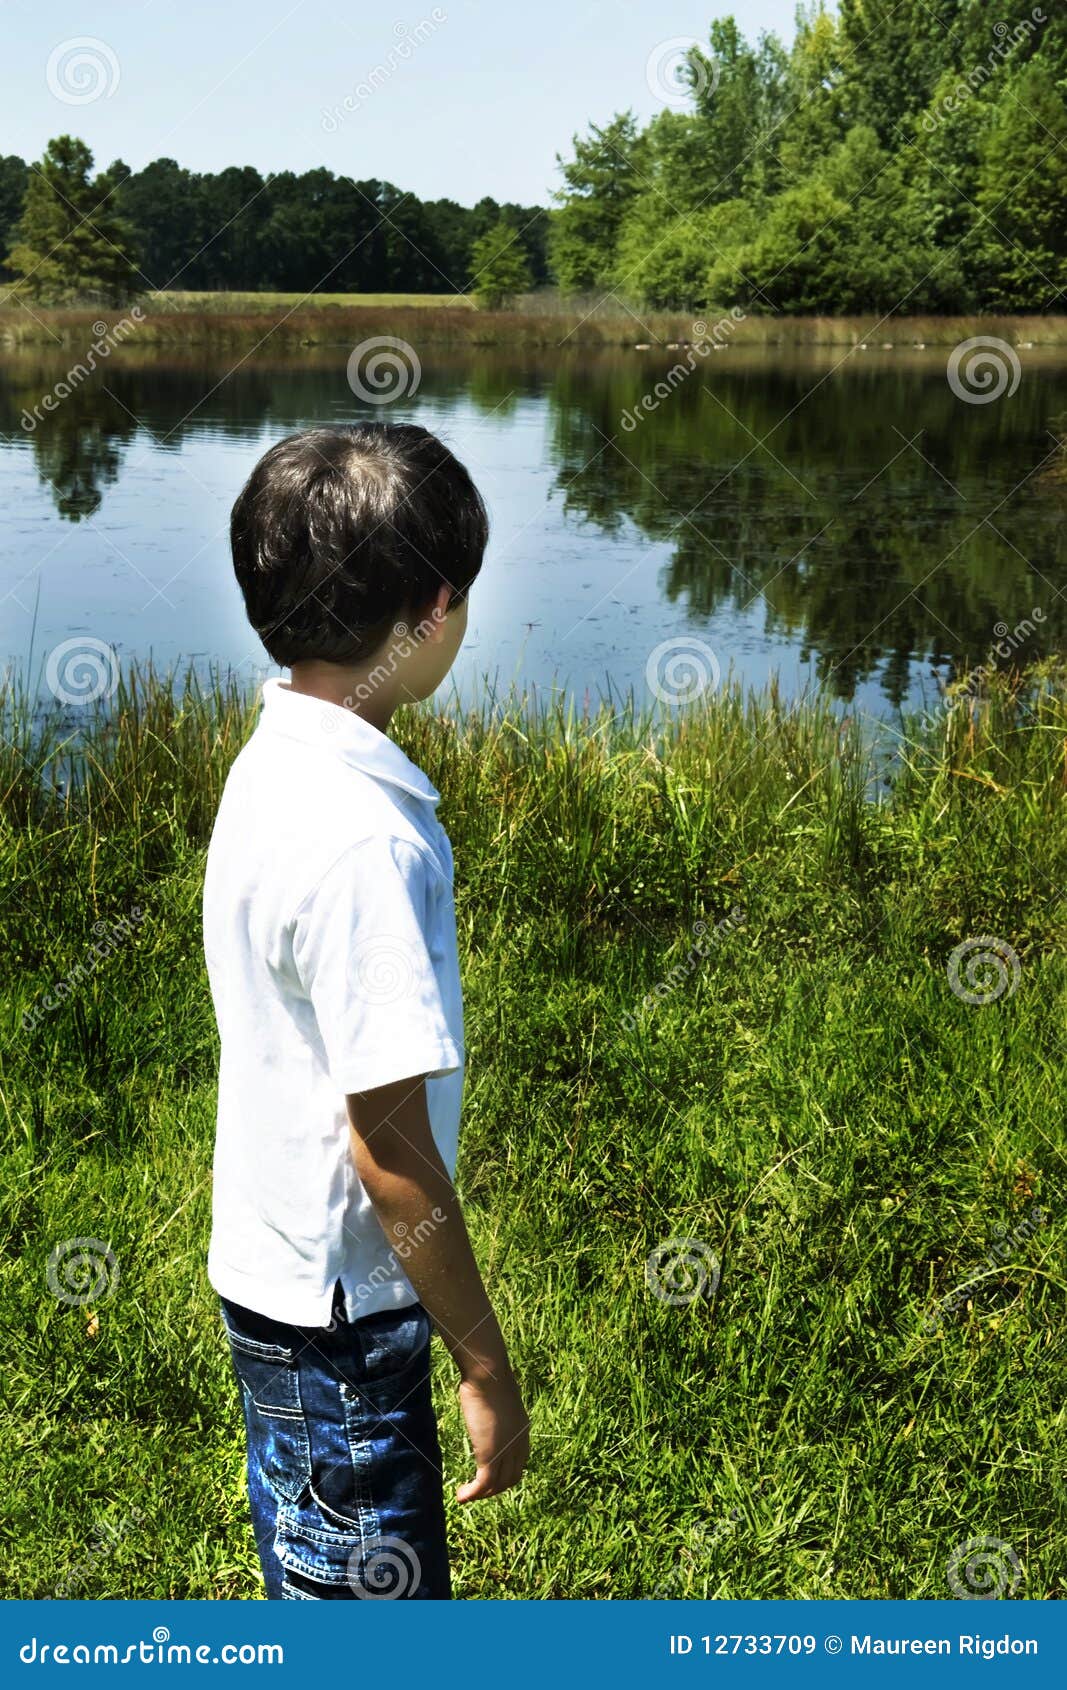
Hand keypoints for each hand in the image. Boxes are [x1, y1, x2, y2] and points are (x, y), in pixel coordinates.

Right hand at [455, 1370, 529, 1502]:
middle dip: (495, 1488)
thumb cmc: (489, 1377)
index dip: (506, 1474)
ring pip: (497, 1484)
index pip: (519, 1462)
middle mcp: (519, 1444)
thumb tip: (485, 1396)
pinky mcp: (490, 1455)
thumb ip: (496, 1405)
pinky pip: (483, 1483)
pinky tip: (461, 1495)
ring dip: (482, 1494)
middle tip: (477, 1491)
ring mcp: (506, 1451)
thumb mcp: (498, 1395)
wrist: (489, 1375)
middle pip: (511, 1478)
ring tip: (466, 1496)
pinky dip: (472, 1493)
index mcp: (523, 1430)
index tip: (491, 1477)